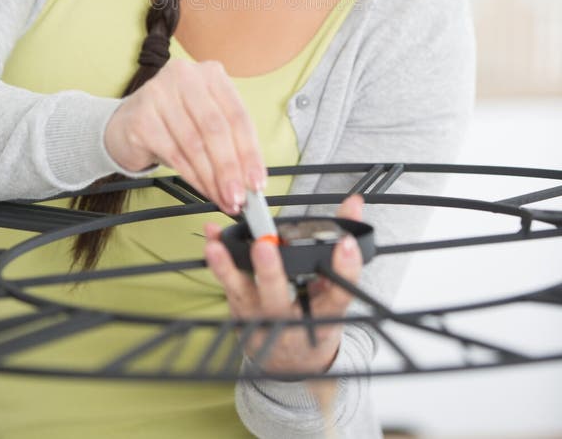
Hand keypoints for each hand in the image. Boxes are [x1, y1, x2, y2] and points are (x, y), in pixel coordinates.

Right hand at [103, 58, 265, 214]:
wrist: (126, 124)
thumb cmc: (175, 123)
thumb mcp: (206, 122)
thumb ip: (230, 143)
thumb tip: (251, 179)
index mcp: (211, 73)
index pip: (237, 115)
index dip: (250, 151)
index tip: (257, 181)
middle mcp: (186, 76)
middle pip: (216, 129)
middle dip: (230, 168)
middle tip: (239, 196)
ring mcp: (160, 93)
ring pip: (195, 144)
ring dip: (212, 178)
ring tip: (222, 198)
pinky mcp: (142, 117)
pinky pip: (173, 154)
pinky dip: (192, 177)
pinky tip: (202, 189)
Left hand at [204, 193, 364, 375]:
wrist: (291, 361)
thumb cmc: (315, 320)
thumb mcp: (336, 292)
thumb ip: (342, 244)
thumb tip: (353, 204)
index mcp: (322, 318)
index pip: (337, 295)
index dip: (344, 271)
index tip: (347, 245)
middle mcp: (289, 322)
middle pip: (279, 299)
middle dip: (270, 273)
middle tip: (265, 247)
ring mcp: (260, 320)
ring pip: (243, 294)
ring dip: (228, 269)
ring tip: (218, 247)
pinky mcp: (240, 313)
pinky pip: (227, 287)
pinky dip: (218, 264)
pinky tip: (212, 242)